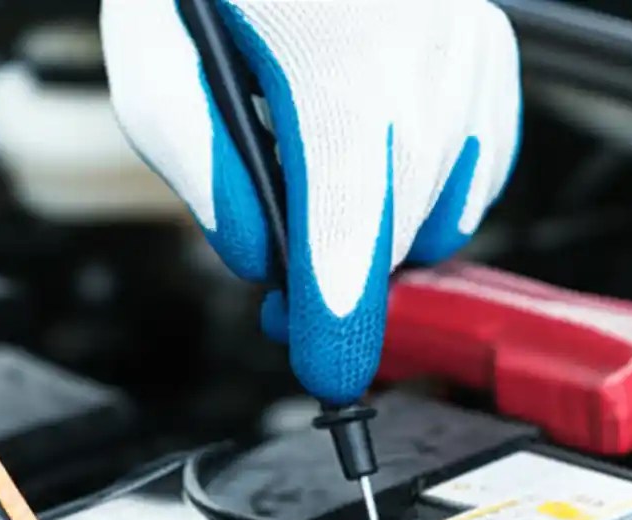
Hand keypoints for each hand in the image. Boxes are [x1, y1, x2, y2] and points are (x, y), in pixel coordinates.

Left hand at [102, 0, 521, 404]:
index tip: (330, 372)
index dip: (343, 308)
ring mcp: (463, 22)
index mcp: (338, 41)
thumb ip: (199, 163)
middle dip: (348, 281)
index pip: (351, 210)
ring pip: (447, 184)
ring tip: (316, 239)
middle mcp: (423, 30)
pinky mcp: (477, 24)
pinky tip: (372, 184)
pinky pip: (477, 140)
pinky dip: (428, 184)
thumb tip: (259, 254)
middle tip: (290, 313)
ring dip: (382, 233)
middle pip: (402, 209)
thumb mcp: (154, 54)